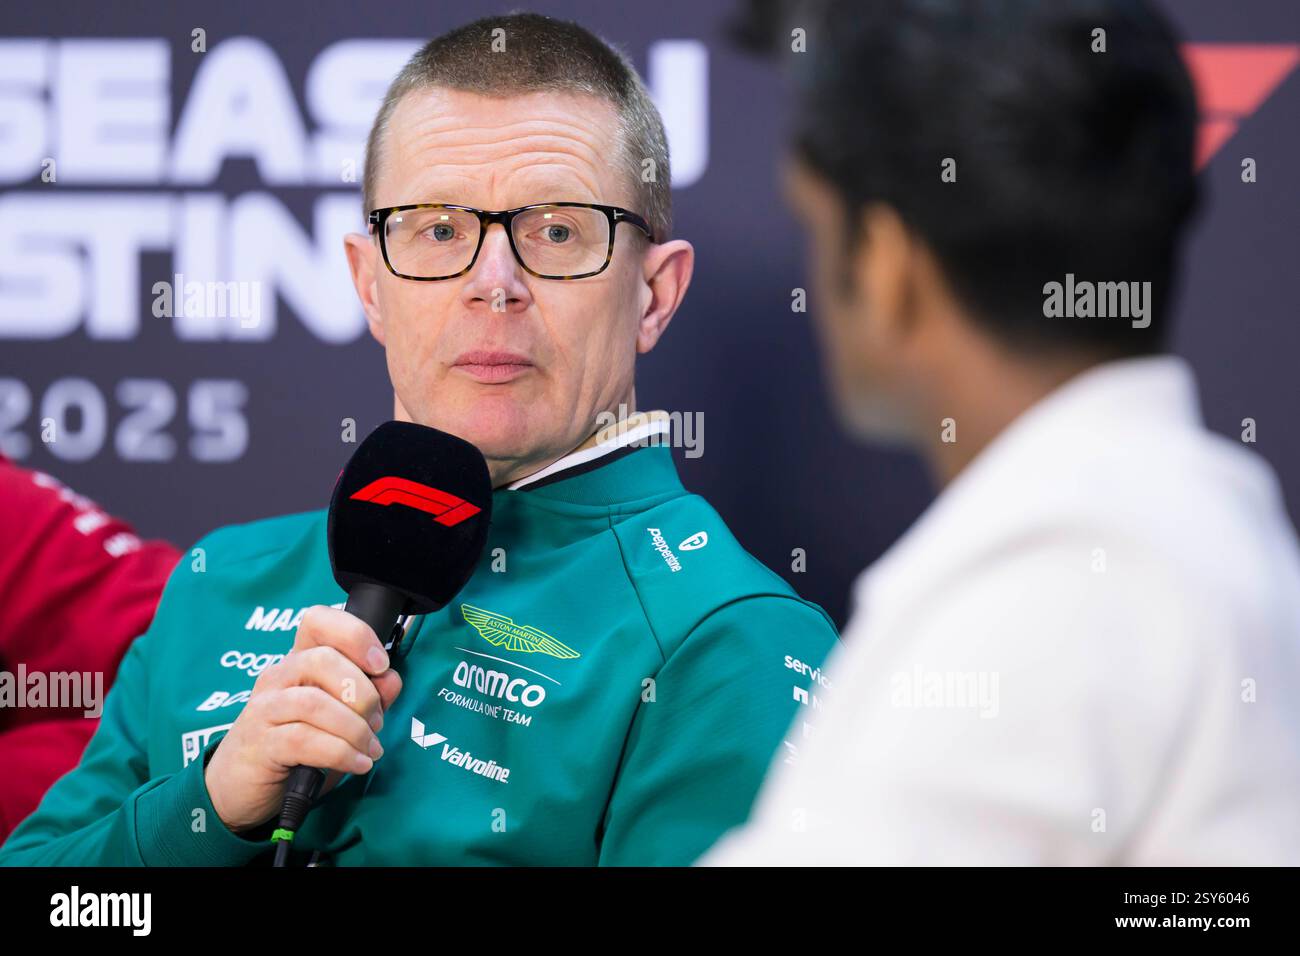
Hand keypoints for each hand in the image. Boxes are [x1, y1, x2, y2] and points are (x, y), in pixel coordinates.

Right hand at [204, 605, 402, 832]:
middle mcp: (278, 677)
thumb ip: (367, 697)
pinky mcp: (260, 744)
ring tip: (369, 748)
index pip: (318, 621)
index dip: (355, 635)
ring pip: (315, 702)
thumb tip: (390, 680)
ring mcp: (265, 709)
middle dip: (363, 693)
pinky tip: (358, 763)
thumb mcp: (339, 720)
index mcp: (298, 663)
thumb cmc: (294, 750)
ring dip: (354, 728)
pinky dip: (341, 752)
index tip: (380, 665)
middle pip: (323, 660)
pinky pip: (304, 740)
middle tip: (376, 722)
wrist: (240, 789)